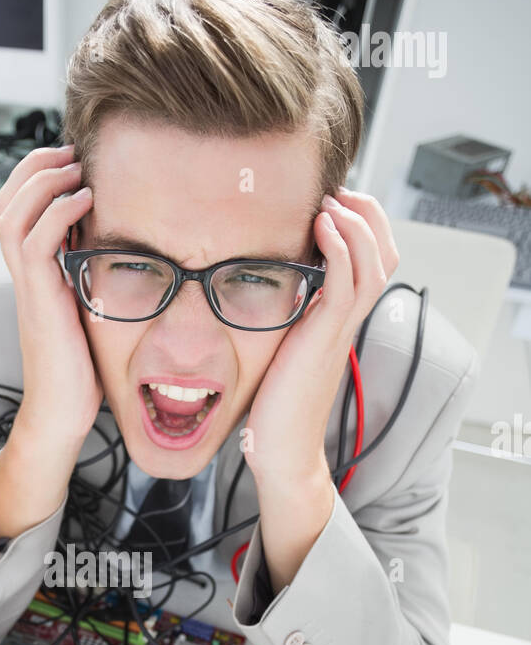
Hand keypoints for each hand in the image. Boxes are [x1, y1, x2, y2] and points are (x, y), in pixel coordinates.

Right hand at [0, 146, 99, 553]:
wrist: (62, 413)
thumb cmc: (79, 370)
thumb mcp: (87, 311)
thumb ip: (91, 278)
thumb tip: (120, 250)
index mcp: (32, 274)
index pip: (16, 209)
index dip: (35, 177)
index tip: (70, 161)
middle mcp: (23, 275)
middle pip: (5, 201)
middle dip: (35, 167)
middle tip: (70, 151)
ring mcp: (27, 287)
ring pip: (12, 214)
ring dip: (44, 181)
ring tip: (76, 167)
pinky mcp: (39, 300)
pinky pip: (34, 242)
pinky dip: (58, 212)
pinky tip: (85, 199)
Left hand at [245, 188, 399, 486]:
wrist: (281, 452)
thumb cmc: (275, 408)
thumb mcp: (280, 349)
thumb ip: (282, 319)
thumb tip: (259, 292)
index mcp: (339, 321)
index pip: (374, 260)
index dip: (363, 225)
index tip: (333, 203)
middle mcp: (347, 322)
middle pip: (386, 252)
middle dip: (369, 213)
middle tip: (338, 192)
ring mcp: (340, 330)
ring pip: (375, 262)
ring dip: (356, 222)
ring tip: (331, 203)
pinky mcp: (324, 339)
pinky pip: (346, 283)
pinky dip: (340, 247)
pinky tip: (321, 228)